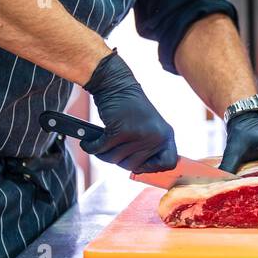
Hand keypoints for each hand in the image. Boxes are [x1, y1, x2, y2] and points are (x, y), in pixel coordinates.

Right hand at [81, 52, 177, 172]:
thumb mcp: (149, 128)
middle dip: (119, 158)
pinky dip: (91, 146)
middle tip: (113, 145)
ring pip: (115, 160)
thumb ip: (149, 149)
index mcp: (167, 136)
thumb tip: (142, 172)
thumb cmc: (129, 110)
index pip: (168, 164)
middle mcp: (157, 137)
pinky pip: (101, 150)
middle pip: (134, 166)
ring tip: (102, 141)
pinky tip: (88, 142)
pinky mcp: (121, 131)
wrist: (116, 85)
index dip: (153, 167)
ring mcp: (140, 135)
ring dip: (103, 153)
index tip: (139, 162)